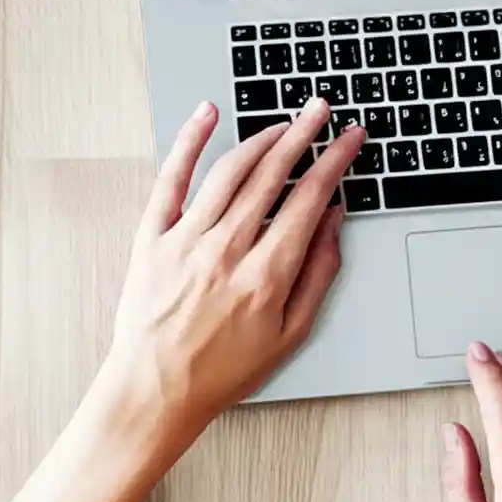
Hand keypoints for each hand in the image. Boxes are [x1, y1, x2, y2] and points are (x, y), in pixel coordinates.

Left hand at [108, 97, 364, 432]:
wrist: (155, 391)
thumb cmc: (224, 370)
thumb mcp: (291, 331)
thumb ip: (319, 272)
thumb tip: (334, 220)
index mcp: (267, 273)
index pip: (310, 197)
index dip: (335, 161)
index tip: (349, 139)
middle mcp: (227, 249)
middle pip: (274, 174)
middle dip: (305, 134)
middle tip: (321, 110)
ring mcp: (186, 239)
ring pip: (231, 170)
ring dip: (263, 137)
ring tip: (284, 122)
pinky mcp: (152, 237)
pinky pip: (172, 178)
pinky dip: (190, 141)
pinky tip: (207, 114)